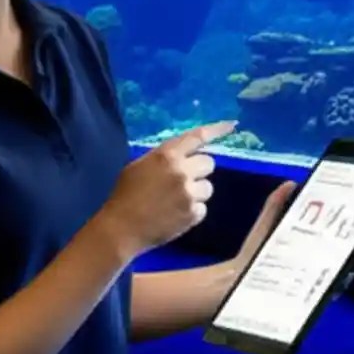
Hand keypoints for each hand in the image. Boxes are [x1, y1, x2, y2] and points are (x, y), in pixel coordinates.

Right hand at [99, 120, 235, 257]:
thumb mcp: (139, 166)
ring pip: (208, 187)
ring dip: (197, 191)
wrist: (121, 229)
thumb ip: (163, 158)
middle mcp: (182, 171)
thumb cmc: (125, 195)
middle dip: (198, 170)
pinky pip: (203, 208)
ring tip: (177, 200)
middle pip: (209, 163)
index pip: (197, 137)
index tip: (232, 125)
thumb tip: (184, 155)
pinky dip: (192, 211)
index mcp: (166, 155)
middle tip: (183, 179)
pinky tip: (175, 215)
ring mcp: (189, 194)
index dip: (216, 129)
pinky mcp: (193, 214)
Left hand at [230, 181, 353, 299]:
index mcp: (307, 251)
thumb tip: (290, 183)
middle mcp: (311, 271)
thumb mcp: (266, 227)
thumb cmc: (252, 256)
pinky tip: (335, 281)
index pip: (335, 244)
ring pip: (335, 281)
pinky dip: (329, 288)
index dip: (351, 235)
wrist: (231, 283)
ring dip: (347, 272)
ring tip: (353, 261)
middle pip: (341, 263)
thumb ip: (276, 206)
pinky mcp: (299, 302)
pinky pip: (319, 296)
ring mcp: (307, 288)